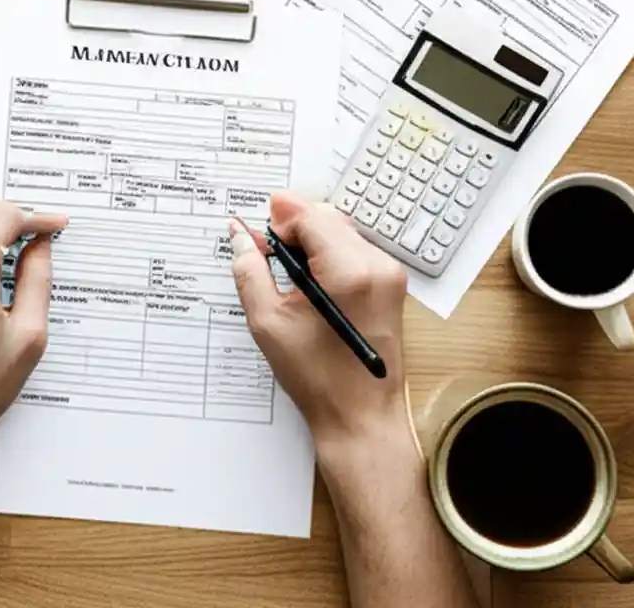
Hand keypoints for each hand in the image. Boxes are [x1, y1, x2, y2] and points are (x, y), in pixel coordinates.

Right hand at [230, 191, 409, 447]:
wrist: (361, 416)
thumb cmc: (318, 378)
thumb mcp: (268, 322)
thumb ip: (250, 271)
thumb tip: (241, 237)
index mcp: (350, 272)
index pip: (311, 217)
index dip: (281, 220)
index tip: (260, 234)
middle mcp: (377, 266)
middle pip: (329, 218)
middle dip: (296, 226)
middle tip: (268, 249)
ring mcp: (390, 275)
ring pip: (343, 231)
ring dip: (313, 240)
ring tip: (288, 270)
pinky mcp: (392, 285)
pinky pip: (356, 251)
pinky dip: (330, 254)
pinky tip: (312, 281)